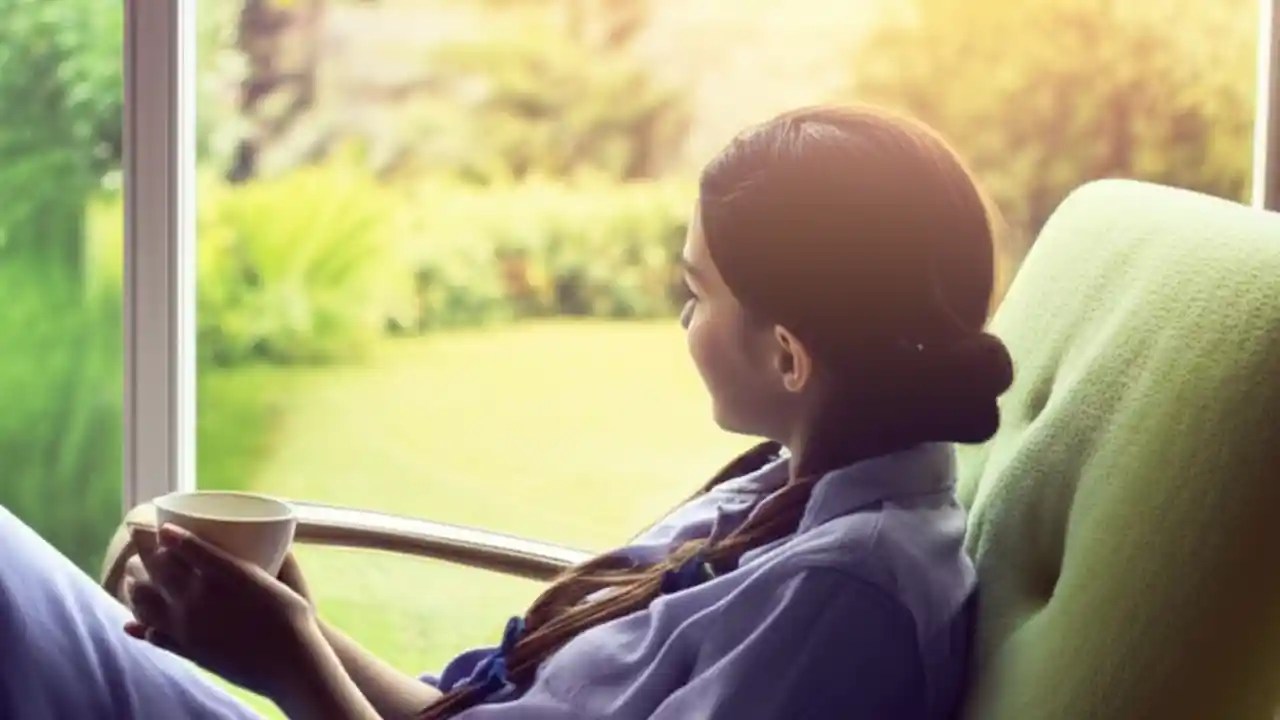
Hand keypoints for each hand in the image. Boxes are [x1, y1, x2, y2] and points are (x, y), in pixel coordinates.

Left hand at [124, 524, 317, 698]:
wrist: (289, 663)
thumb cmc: (292, 617)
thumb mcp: (278, 579)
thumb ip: (262, 560)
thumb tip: (263, 543)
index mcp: (221, 574)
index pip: (179, 546)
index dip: (162, 533)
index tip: (156, 525)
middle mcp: (197, 598)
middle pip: (156, 569)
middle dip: (142, 552)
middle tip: (139, 541)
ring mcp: (187, 626)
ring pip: (144, 600)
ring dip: (134, 584)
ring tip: (133, 577)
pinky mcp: (187, 649)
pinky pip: (153, 633)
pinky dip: (140, 623)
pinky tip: (136, 621)